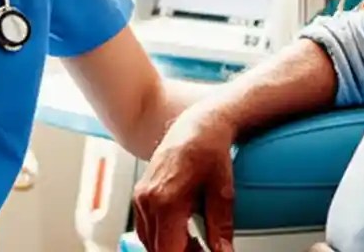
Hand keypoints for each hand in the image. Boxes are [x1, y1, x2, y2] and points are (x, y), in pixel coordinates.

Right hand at [134, 107, 237, 251]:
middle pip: (157, 249)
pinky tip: (184, 232)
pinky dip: (163, 236)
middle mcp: (147, 199)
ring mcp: (140, 197)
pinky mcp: (140, 195)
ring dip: (171, 247)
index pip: (167, 251)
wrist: (198, 124)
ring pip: (149, 241)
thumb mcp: (223, 190)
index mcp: (166, 200)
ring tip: (198, 243)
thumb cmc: (210, 150)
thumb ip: (220, 227)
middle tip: (206, 250)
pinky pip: (146, 228)